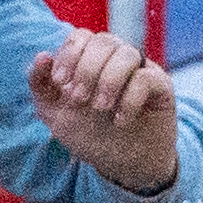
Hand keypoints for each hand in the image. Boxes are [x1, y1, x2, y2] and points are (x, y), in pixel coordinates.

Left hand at [26, 25, 180, 194]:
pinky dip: (129, 99)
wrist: (125, 165)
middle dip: (86, 70)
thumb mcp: (55, 114)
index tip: (60, 82)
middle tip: (79, 100)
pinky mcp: (162, 87)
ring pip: (127, 53)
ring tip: (100, 108)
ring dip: (108, 80)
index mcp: (91, 60)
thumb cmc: (90, 135)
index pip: (81, 37)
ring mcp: (141, 71)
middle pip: (104, 41)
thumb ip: (41, 85)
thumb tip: (43, 55)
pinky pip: (146, 78)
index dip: (69, 54)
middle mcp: (117, 60)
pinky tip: (120, 121)